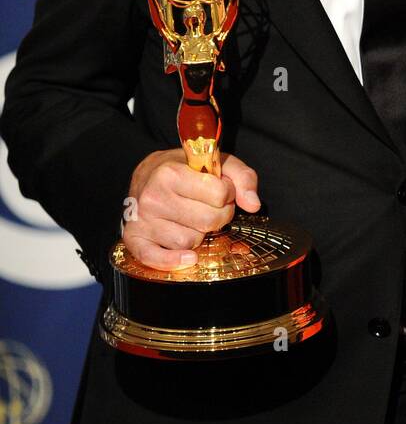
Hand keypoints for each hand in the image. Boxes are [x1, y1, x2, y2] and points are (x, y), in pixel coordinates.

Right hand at [121, 148, 260, 269]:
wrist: (146, 174)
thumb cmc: (184, 169)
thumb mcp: (216, 161)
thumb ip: (242, 177)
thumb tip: (253, 204)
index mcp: (171, 173)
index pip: (219, 194)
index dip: (227, 193)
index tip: (220, 189)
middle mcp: (154, 196)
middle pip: (208, 221)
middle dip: (218, 215)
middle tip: (210, 206)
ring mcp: (142, 220)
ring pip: (189, 241)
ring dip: (198, 233)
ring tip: (190, 218)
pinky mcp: (134, 238)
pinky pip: (155, 259)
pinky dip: (174, 262)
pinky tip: (189, 257)